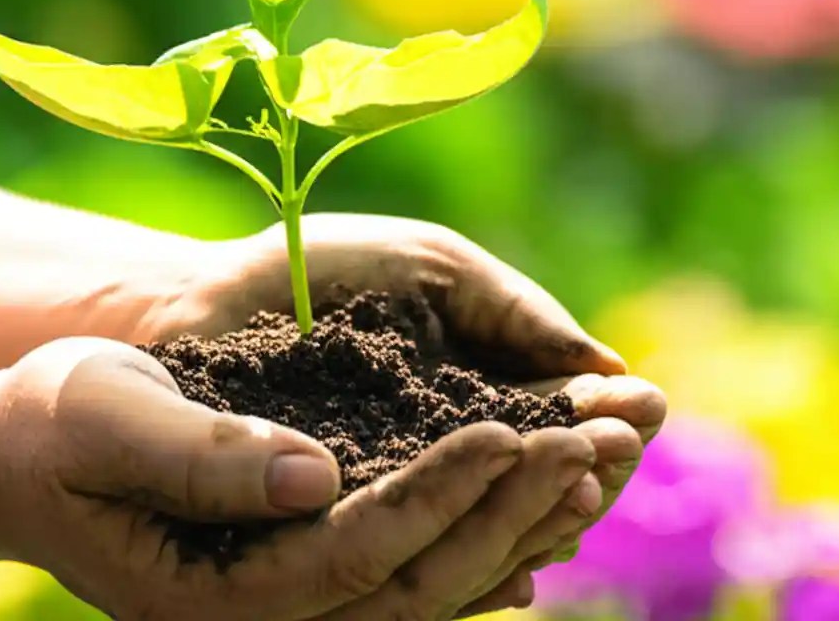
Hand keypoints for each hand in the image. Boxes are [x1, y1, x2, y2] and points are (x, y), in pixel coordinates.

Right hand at [0, 337, 605, 619]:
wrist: (25, 458)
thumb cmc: (54, 427)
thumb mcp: (105, 417)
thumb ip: (201, 457)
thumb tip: (316, 478)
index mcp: (214, 594)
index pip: (354, 555)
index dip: (439, 495)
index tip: (509, 428)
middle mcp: (264, 618)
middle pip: (416, 585)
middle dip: (508, 511)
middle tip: (589, 443)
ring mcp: (290, 606)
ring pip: (431, 587)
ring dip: (519, 526)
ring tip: (595, 463)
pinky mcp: (309, 573)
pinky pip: (413, 570)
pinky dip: (484, 536)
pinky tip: (542, 498)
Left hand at [169, 214, 667, 574]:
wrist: (202, 298)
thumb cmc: (322, 270)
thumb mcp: (437, 270)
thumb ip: (519, 313)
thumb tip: (617, 375)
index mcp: (486, 391)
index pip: (567, 420)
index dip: (606, 419)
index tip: (637, 410)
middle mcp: (457, 456)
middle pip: (545, 484)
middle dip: (585, 471)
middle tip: (611, 457)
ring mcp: (409, 500)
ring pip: (494, 530)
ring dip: (541, 521)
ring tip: (574, 501)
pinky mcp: (352, 538)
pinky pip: (420, 560)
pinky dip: (470, 562)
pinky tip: (513, 568)